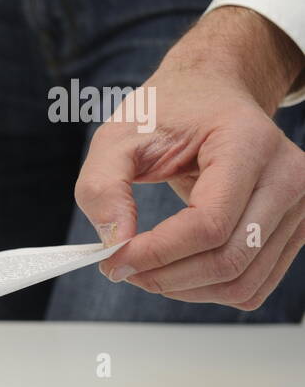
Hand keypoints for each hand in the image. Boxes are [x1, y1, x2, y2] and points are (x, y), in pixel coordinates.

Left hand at [77, 6, 304, 310]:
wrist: (213, 96)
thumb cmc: (168, 113)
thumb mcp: (118, 136)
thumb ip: (102, 186)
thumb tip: (114, 242)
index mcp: (249, 145)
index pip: (209, 224)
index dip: (156, 253)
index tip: (112, 260)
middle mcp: (287, 177)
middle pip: (228, 259)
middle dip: (164, 276)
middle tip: (119, 268)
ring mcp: (299, 206)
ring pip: (242, 282)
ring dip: (183, 289)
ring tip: (142, 269)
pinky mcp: (294, 230)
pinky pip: (251, 285)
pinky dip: (206, 290)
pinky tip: (174, 270)